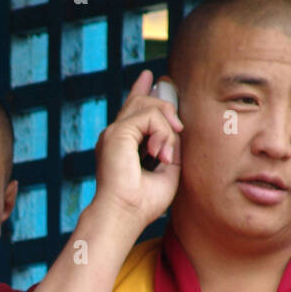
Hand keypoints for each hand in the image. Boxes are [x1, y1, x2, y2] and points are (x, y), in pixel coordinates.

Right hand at [92, 70, 182, 229]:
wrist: (125, 214)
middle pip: (141, 101)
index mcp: (123, 145)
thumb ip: (171, 145)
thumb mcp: (167, 170)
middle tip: (172, 138)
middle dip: (164, 105)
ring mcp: (114, 132)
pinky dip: (163, 134)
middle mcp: (115, 136)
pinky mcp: (118, 132)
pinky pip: (151, 116)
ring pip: (150, 107)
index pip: (131, 110)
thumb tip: (176, 126)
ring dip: (167, 130)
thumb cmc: (144, 202)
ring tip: (164, 156)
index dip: (141, 90)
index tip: (150, 77)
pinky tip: (160, 154)